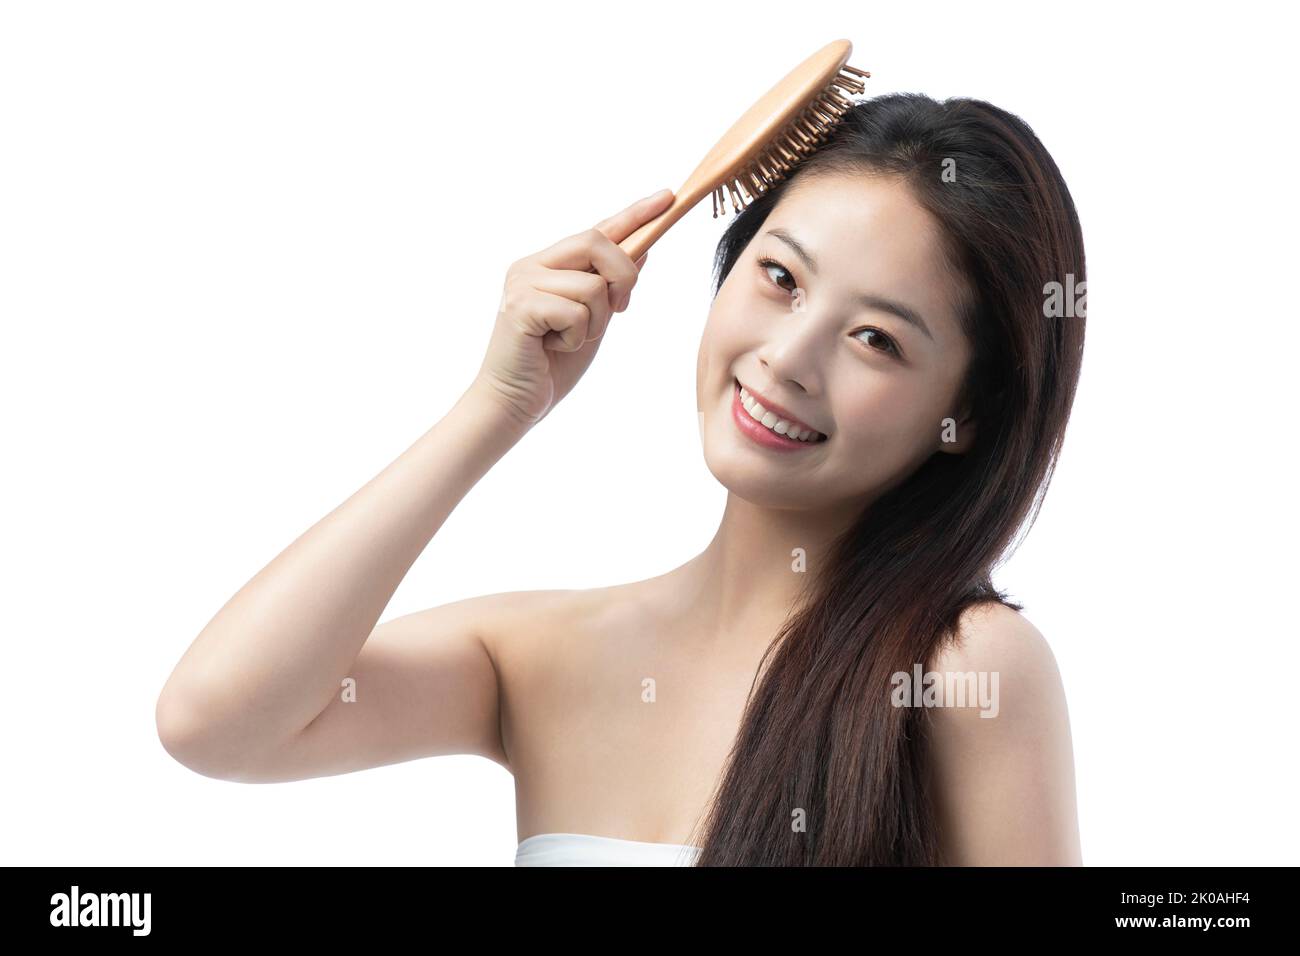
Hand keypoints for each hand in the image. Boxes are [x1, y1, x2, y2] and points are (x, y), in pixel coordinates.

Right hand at [471, 188, 673, 426]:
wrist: (513, 403)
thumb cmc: (551, 365)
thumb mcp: (593, 320)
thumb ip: (610, 286)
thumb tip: (642, 249)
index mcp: (550, 265)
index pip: (598, 230)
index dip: (635, 214)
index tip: (668, 196)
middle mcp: (533, 265)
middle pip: (597, 242)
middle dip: (622, 277)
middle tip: (617, 311)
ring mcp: (523, 283)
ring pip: (593, 285)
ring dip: (595, 322)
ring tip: (567, 340)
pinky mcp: (520, 306)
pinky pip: (577, 311)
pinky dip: (576, 338)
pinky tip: (553, 347)